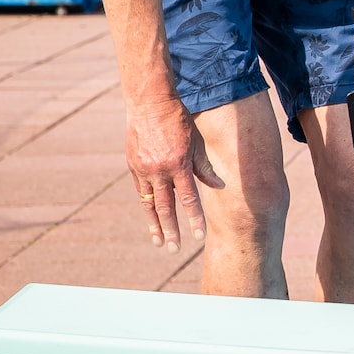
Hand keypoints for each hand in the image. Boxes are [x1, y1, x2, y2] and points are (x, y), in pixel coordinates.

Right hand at [127, 95, 206, 249]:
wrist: (150, 104)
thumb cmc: (179, 121)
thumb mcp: (196, 142)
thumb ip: (205, 167)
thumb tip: (220, 185)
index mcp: (179, 164)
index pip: (189, 199)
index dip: (194, 219)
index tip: (198, 236)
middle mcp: (159, 170)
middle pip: (166, 207)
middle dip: (171, 230)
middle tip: (173, 249)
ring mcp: (144, 169)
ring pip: (149, 203)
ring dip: (155, 224)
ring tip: (158, 241)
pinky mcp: (134, 166)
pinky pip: (141, 191)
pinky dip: (146, 205)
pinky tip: (151, 217)